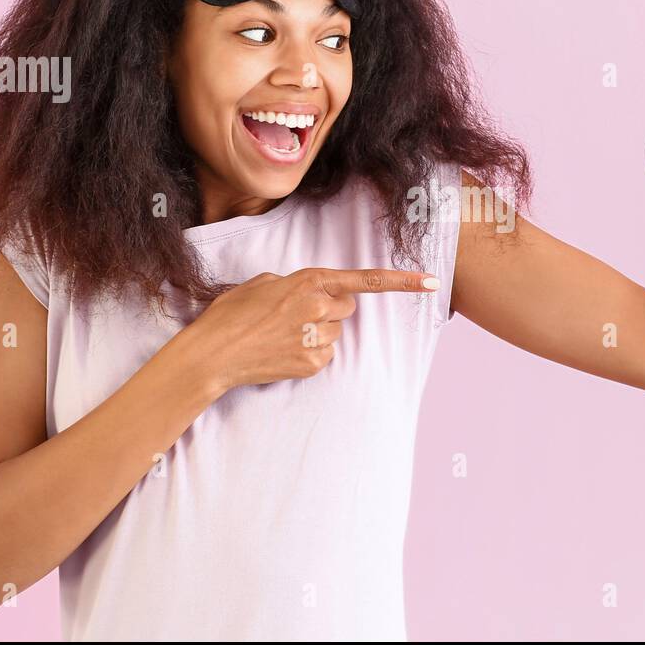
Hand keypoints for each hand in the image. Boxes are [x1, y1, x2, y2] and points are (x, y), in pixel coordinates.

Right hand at [187, 267, 438, 394]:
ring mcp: (317, 338)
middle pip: (347, 308)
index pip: (365, 280)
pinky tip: (283, 351)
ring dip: (317, 331)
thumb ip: (296, 283)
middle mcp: (319, 307)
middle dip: (329, 309)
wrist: (213, 354)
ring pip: (335, 332)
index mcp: (309, 281)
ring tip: (282, 335)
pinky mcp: (313, 363)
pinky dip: (309, 353)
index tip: (431, 281)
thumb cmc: (232, 314)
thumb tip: (314, 293)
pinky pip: (325, 354)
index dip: (402, 281)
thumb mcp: (263, 283)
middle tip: (296, 315)